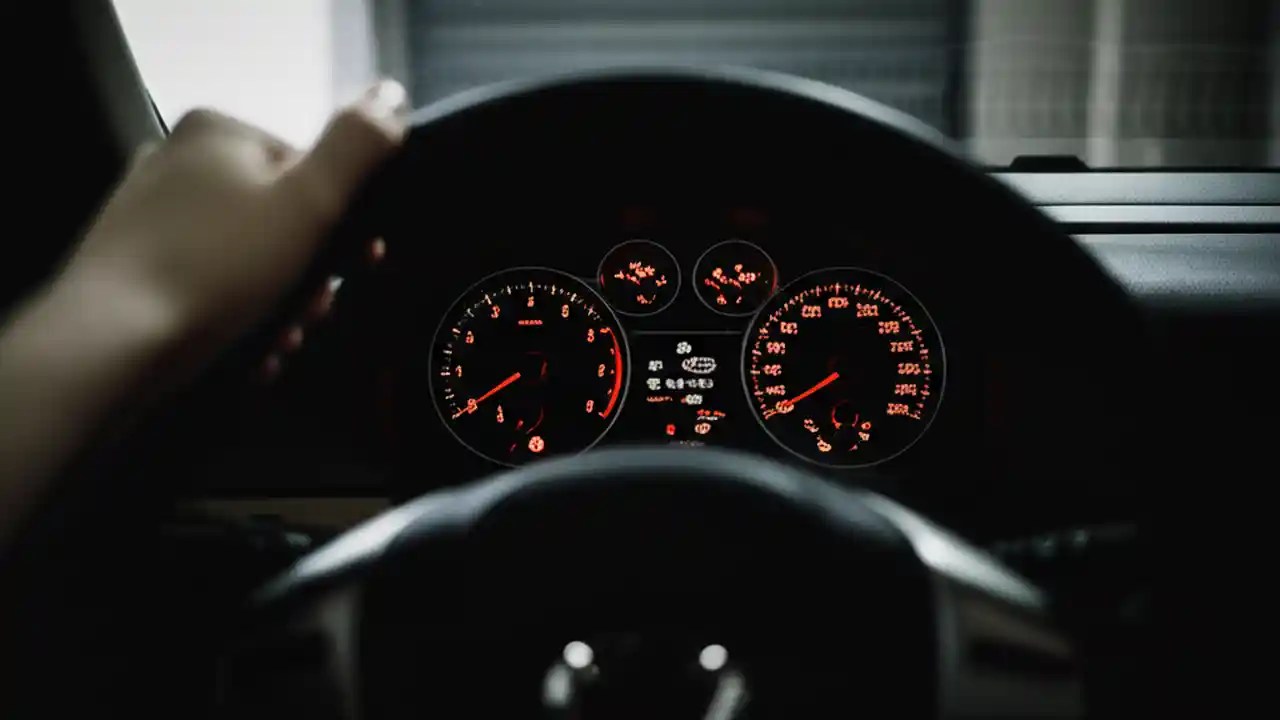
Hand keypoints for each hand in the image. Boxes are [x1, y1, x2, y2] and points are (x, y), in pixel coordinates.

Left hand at [66, 80, 406, 366]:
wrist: (110, 346)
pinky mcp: (130, 270)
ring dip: (280, 308)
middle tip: (314, 317)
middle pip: (278, 221)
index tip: (354, 269)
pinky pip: (207, 290)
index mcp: (217, 132)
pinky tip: (252, 352)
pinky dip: (237, 322)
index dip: (341, 225)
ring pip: (245, 262)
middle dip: (309, 278)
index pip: (308, 171)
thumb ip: (358, 145)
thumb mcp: (309, 200)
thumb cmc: (219, 268)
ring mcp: (146, 217)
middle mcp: (174, 162)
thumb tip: (391, 97)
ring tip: (282, 343)